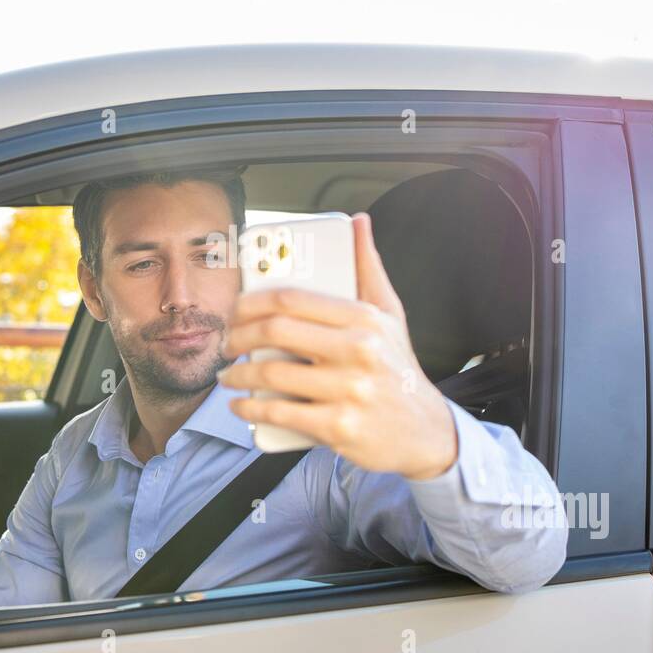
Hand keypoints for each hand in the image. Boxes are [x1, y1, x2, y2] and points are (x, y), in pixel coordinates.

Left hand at [219, 212, 457, 480]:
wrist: (425, 431)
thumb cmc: (398, 368)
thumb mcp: (391, 315)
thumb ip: (369, 267)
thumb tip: (358, 222)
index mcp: (365, 319)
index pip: (292, 299)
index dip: (252, 302)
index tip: (236, 310)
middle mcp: (359, 351)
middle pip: (275, 331)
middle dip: (238, 336)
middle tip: (227, 344)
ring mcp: (348, 391)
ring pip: (271, 374)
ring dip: (238, 375)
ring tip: (228, 375)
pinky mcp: (339, 427)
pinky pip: (280, 412)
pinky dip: (251, 408)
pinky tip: (241, 405)